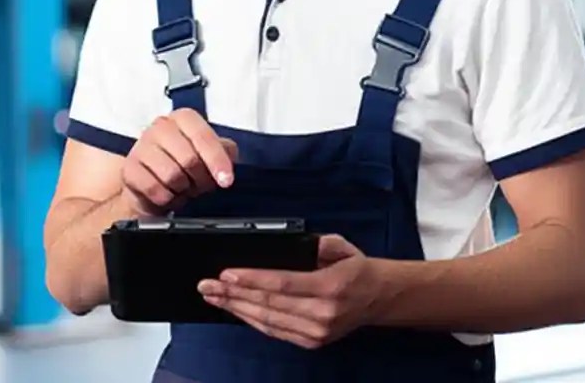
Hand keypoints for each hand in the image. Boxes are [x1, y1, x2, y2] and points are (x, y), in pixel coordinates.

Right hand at [121, 109, 237, 216]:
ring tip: (183, 188)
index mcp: (182, 118)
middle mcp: (160, 127)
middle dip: (200, 179)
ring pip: (172, 175)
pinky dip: (166, 198)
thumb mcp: (208, 155)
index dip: (216, 159)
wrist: (154, 185)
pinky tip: (168, 194)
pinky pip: (154, 189)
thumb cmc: (183, 166)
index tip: (226, 180)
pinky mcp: (129, 169)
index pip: (202, 135)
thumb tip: (229, 157)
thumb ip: (224, 151)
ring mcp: (141, 147)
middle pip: (188, 159)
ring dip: (183, 189)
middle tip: (201, 185)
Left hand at [198, 235, 382, 348]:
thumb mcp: (341, 246)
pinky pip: (274, 331)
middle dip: (233, 294)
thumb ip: (318, 242)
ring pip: (267, 321)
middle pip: (268, 304)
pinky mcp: (311, 342)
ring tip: (213, 297)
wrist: (378, 299)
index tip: (226, 274)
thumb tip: (291, 243)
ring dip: (236, 308)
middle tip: (206, 285)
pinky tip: (234, 309)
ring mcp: (316, 332)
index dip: (251, 280)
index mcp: (330, 287)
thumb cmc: (356, 269)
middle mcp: (323, 314)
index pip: (283, 284)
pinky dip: (250, 320)